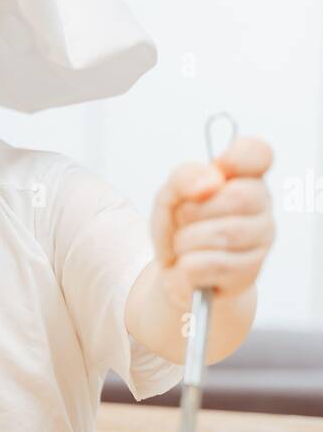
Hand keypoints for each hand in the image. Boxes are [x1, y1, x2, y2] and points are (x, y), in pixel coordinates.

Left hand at [151, 134, 274, 309]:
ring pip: (224, 234)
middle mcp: (260, 204)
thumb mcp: (169, 199)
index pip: (258, 154)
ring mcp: (261, 239)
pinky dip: (188, 267)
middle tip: (184, 222)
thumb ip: (184, 178)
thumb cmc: (179, 232)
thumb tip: (211, 179)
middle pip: (237, 196)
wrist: (176, 277)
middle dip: (193, 212)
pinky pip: (214, 264)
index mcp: (243, 177)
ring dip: (186, 242)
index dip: (238, 156)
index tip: (218, 167)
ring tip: (184, 247)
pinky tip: (191, 266)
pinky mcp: (251, 271)